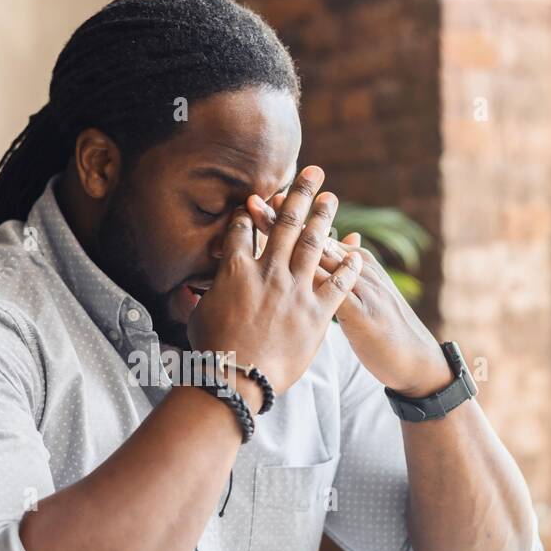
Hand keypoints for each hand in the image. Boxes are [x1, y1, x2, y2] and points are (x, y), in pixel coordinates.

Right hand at [186, 165, 364, 407]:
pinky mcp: (316, 314)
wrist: (236, 378)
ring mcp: (295, 291)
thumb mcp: (199, 315)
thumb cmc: (212, 351)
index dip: (253, 211)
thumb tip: (195, 291)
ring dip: (323, 216)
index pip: (245, 229)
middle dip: (299, 194)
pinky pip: (338, 284)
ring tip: (331, 197)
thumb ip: (205, 295)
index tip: (260, 197)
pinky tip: (356, 251)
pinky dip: (347, 266)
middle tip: (313, 172)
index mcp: (236, 270)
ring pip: (313, 243)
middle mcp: (268, 272)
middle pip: (285, 224)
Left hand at [249, 187, 449, 396]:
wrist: (417, 360)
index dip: (292, 218)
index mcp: (358, 262)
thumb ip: (352, 268)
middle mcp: (359, 268)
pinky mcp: (359, 314)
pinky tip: (279, 272)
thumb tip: (343, 237)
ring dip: (286, 240)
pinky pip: (328, 291)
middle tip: (252, 202)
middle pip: (314, 239)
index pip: (319, 235)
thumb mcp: (368, 293)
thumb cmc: (387, 330)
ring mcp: (360, 289)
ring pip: (318, 259)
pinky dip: (303, 279)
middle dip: (282, 220)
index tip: (265, 201)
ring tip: (260, 227)